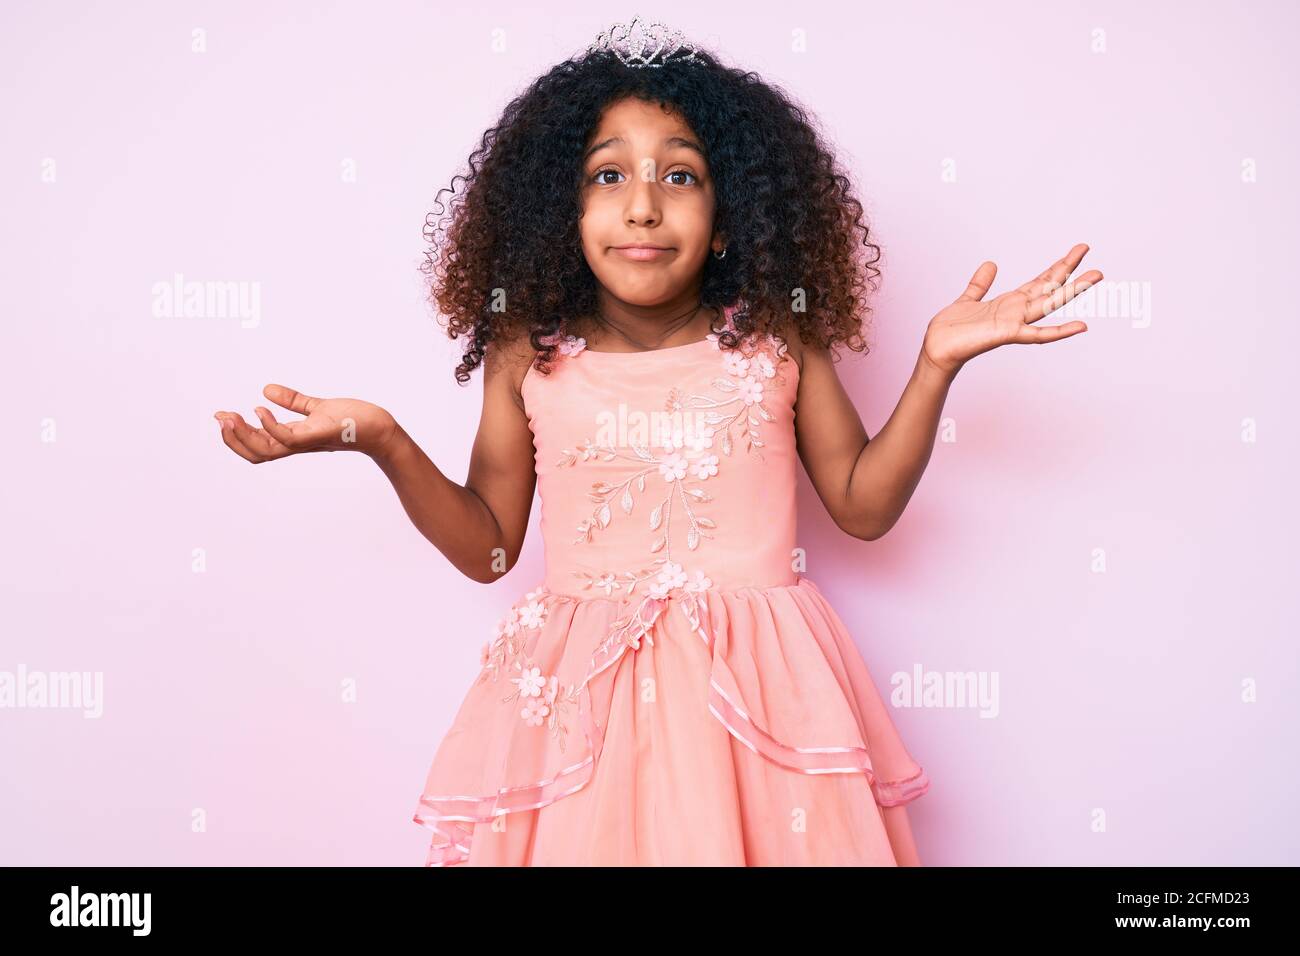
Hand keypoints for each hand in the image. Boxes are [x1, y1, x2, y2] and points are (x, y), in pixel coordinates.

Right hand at [214, 384, 399, 462]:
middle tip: (219, 417)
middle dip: (233, 437)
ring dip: (244, 435)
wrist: (380, 429)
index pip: (258, 444)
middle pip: (256, 452)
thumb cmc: (353, 421)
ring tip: (230, 416)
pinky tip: (260, 410)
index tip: (221, 416)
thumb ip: (293, 401)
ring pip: (266, 449)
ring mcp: (308, 441)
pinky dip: (270, 426)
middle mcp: (298, 443)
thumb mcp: (317, 407)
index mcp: (294, 437)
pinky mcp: (321, 434)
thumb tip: (266, 390)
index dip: (236, 435)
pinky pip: (288, 438)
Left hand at [921, 243, 1101, 377]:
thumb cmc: (951, 330)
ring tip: (1096, 277)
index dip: (1059, 265)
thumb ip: (981, 283)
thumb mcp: (968, 298)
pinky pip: (1038, 333)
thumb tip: (991, 264)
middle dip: (1071, 272)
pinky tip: (1080, 326)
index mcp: (1010, 302)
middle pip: (1050, 287)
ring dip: (1073, 290)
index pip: (1040, 280)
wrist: (936, 349)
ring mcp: (1015, 322)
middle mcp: (1016, 311)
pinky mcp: (1007, 333)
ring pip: (1050, 303)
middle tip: (1094, 257)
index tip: (1079, 250)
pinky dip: (1059, 330)